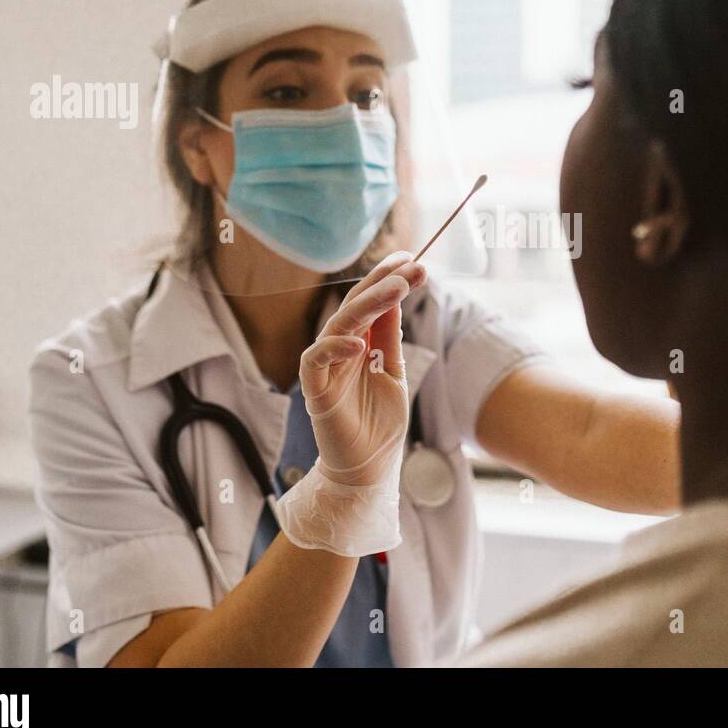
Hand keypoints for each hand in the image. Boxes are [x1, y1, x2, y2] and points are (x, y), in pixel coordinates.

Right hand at [299, 251, 426, 485]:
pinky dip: (335, 348)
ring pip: (339, 325)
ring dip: (368, 304)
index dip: (388, 280)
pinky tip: (359, 342)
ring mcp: (326, 368)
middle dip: (383, 283)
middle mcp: (340, 350)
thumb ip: (388, 339)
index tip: (413, 259)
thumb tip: (396, 298)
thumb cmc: (380, 423)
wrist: (369, 468)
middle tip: (410, 265)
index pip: (371, 304)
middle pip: (356, 307)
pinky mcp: (315, 390)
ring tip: (396, 288)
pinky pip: (316, 361)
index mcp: (359, 344)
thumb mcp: (393, 373)